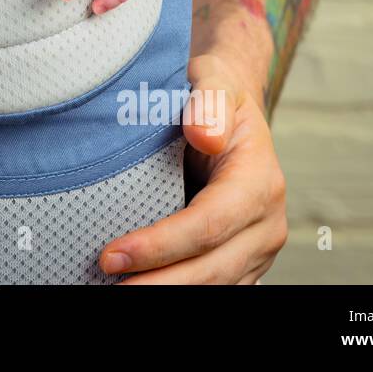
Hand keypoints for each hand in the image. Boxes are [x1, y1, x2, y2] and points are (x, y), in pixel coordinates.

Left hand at [97, 57, 287, 283]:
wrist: (229, 110)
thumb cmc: (213, 93)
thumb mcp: (212, 80)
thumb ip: (208, 101)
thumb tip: (204, 135)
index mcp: (259, 181)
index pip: (207, 225)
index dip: (160, 246)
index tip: (112, 255)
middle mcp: (266, 222)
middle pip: (211, 269)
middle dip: (157, 283)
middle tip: (106, 287)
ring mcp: (257, 248)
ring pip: (214, 286)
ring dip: (165, 292)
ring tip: (115, 291)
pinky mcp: (242, 262)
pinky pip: (215, 286)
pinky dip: (178, 288)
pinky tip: (139, 285)